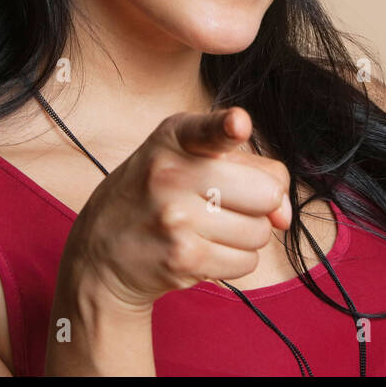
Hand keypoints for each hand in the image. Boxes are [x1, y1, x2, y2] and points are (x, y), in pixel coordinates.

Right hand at [60, 106, 291, 310]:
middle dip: (258, 204)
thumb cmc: (157, 196)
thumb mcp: (188, 159)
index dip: (228, 127)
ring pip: (260, 232)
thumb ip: (249, 171)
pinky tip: (203, 249)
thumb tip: (284, 216)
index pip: (207, 130)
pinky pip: (247, 263)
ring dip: (244, 235)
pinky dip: (234, 260)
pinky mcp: (182, 259)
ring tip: (207, 228)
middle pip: (267, 192)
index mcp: (175, 138)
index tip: (238, 124)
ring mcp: (176, 219)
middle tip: (225, 204)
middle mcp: (171, 174)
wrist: (101, 253)